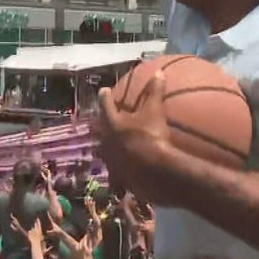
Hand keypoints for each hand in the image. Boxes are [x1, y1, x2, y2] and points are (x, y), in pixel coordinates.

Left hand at [95, 73, 171, 201]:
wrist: (153, 171)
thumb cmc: (151, 136)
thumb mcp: (155, 111)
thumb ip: (154, 92)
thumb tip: (159, 72)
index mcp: (112, 124)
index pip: (105, 106)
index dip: (105, 97)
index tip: (103, 91)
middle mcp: (106, 143)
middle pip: (100, 133)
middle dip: (101, 128)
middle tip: (104, 124)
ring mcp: (111, 163)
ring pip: (104, 156)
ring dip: (106, 153)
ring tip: (109, 152)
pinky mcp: (119, 179)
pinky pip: (116, 180)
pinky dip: (118, 181)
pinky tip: (119, 186)